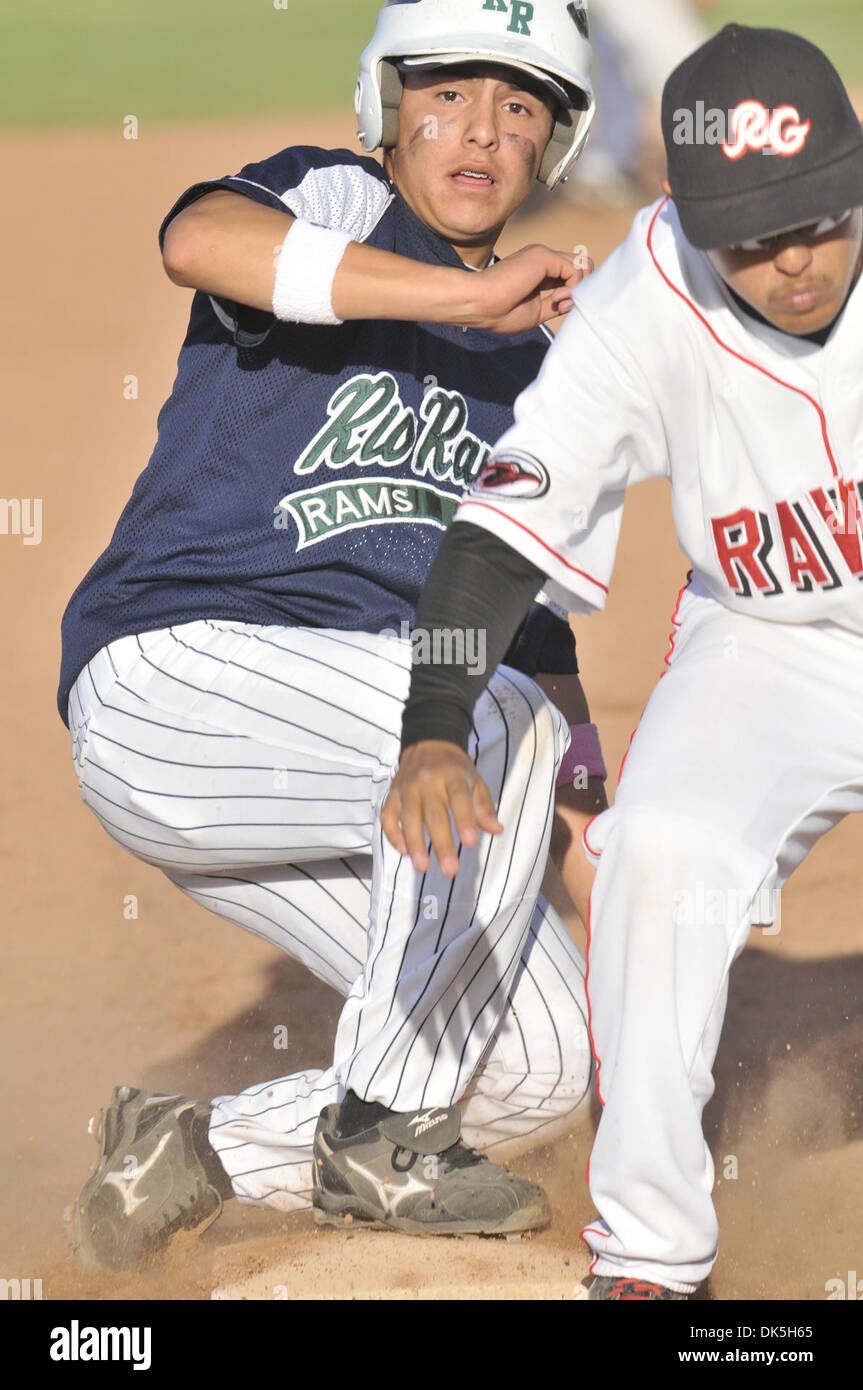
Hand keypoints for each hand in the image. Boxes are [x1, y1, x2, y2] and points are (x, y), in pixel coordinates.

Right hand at [381, 740, 502, 877]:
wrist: (428, 746)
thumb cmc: (456, 771)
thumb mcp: (475, 782)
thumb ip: (484, 807)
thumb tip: (496, 830)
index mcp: (452, 776)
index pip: (459, 798)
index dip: (464, 820)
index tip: (470, 843)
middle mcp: (427, 781)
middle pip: (434, 814)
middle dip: (442, 844)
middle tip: (450, 870)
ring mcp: (406, 788)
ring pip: (408, 818)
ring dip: (415, 844)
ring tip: (423, 867)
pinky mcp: (392, 794)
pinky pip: (388, 816)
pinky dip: (393, 835)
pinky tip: (404, 852)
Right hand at [466, 243, 592, 333]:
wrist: (479, 304)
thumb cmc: (500, 313)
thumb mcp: (536, 312)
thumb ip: (556, 304)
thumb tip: (573, 301)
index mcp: (539, 270)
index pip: (571, 273)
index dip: (573, 293)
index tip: (558, 308)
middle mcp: (543, 258)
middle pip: (582, 265)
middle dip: (580, 288)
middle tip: (561, 304)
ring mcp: (543, 255)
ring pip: (583, 264)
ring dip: (577, 288)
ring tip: (558, 301)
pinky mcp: (544, 257)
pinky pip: (576, 269)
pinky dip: (573, 287)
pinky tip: (557, 298)